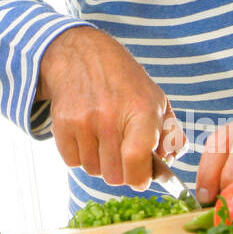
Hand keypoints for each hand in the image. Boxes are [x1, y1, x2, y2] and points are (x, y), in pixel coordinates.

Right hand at [37, 26, 185, 188]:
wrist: (82, 56)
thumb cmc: (125, 83)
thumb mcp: (157, 100)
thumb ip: (171, 136)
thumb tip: (168, 165)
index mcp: (141, 111)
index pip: (136, 159)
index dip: (140, 178)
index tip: (141, 177)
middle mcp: (109, 117)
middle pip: (114, 176)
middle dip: (121, 170)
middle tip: (123, 151)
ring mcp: (82, 120)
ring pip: (93, 171)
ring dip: (100, 162)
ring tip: (104, 138)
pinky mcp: (61, 123)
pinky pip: (72, 162)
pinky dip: (80, 155)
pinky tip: (87, 135)